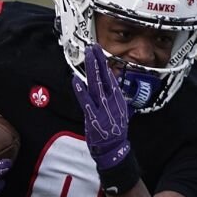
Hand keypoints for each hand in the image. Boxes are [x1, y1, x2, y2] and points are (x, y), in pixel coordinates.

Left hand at [72, 43, 132, 173]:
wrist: (114, 149)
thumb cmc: (115, 131)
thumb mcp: (120, 111)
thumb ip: (114, 97)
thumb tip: (111, 83)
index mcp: (118, 98)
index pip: (111, 77)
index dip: (104, 63)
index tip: (99, 51)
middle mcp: (112, 101)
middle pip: (104, 76)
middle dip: (98, 60)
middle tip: (93, 47)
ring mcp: (103, 108)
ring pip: (96, 85)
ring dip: (91, 69)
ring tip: (87, 56)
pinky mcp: (93, 117)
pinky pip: (86, 101)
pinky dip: (81, 90)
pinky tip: (76, 79)